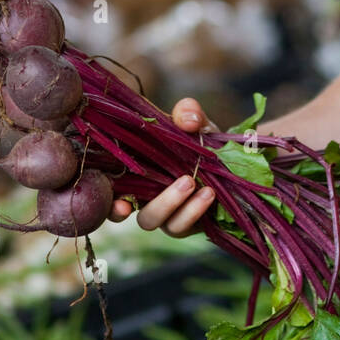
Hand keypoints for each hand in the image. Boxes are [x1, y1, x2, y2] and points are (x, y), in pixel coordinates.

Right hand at [108, 97, 217, 236]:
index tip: (122, 205)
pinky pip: (184, 227)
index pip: (114, 194)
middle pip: (143, 217)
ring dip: (184, 210)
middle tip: (187, 180)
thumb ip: (187, 113)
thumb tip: (188, 121)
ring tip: (206, 189)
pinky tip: (210, 195)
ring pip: (166, 225)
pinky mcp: (187, 224)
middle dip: (163, 204)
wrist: (226, 157)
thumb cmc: (197, 138)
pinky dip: (196, 212)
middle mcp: (147, 200)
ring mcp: (167, 216)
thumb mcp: (193, 122)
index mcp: (136, 175)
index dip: (112, 204)